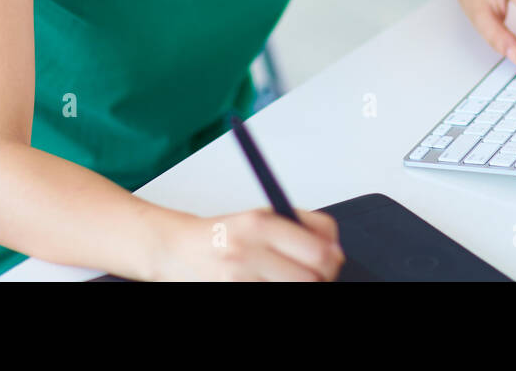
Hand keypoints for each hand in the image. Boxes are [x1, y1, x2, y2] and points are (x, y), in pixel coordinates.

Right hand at [153, 207, 344, 280]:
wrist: (179, 250)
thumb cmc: (225, 233)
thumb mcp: (262, 216)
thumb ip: (302, 226)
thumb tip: (335, 247)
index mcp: (260, 224)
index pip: (318, 249)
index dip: (333, 257)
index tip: (333, 258)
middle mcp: (248, 251)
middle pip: (311, 278)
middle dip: (322, 278)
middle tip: (319, 274)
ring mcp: (239, 279)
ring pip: (297, 292)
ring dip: (302, 287)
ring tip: (293, 278)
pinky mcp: (233, 294)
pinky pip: (275, 299)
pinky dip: (282, 293)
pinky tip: (277, 284)